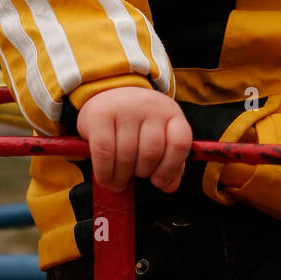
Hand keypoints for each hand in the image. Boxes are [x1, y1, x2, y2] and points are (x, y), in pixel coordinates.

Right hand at [76, 86, 192, 192]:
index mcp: (171, 113)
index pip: (180, 143)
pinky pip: (104, 152)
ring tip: (118, 182)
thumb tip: (169, 187)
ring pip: (127, 155)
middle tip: (134, 177)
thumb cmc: (137, 123)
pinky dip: (105, 172)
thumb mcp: (159, 135)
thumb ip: (169, 163)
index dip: (170, 168)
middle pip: (151, 152)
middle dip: (142, 173)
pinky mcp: (101, 114)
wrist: (109, 92)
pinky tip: (106, 178)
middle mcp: (151, 106)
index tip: (158, 181)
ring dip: (121, 177)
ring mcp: (125, 108)